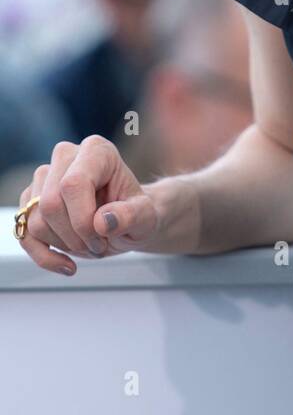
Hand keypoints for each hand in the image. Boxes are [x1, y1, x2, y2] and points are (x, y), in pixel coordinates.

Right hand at [16, 135, 158, 276]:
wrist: (126, 220)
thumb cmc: (136, 213)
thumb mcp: (146, 218)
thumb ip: (132, 216)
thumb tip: (103, 221)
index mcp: (97, 151)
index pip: (73, 184)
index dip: (83, 219)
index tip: (102, 236)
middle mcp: (66, 156)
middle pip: (50, 204)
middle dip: (74, 236)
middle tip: (99, 245)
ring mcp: (44, 177)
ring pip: (36, 221)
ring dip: (64, 245)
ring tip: (90, 244)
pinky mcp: (31, 200)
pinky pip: (24, 234)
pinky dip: (44, 256)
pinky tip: (66, 263)